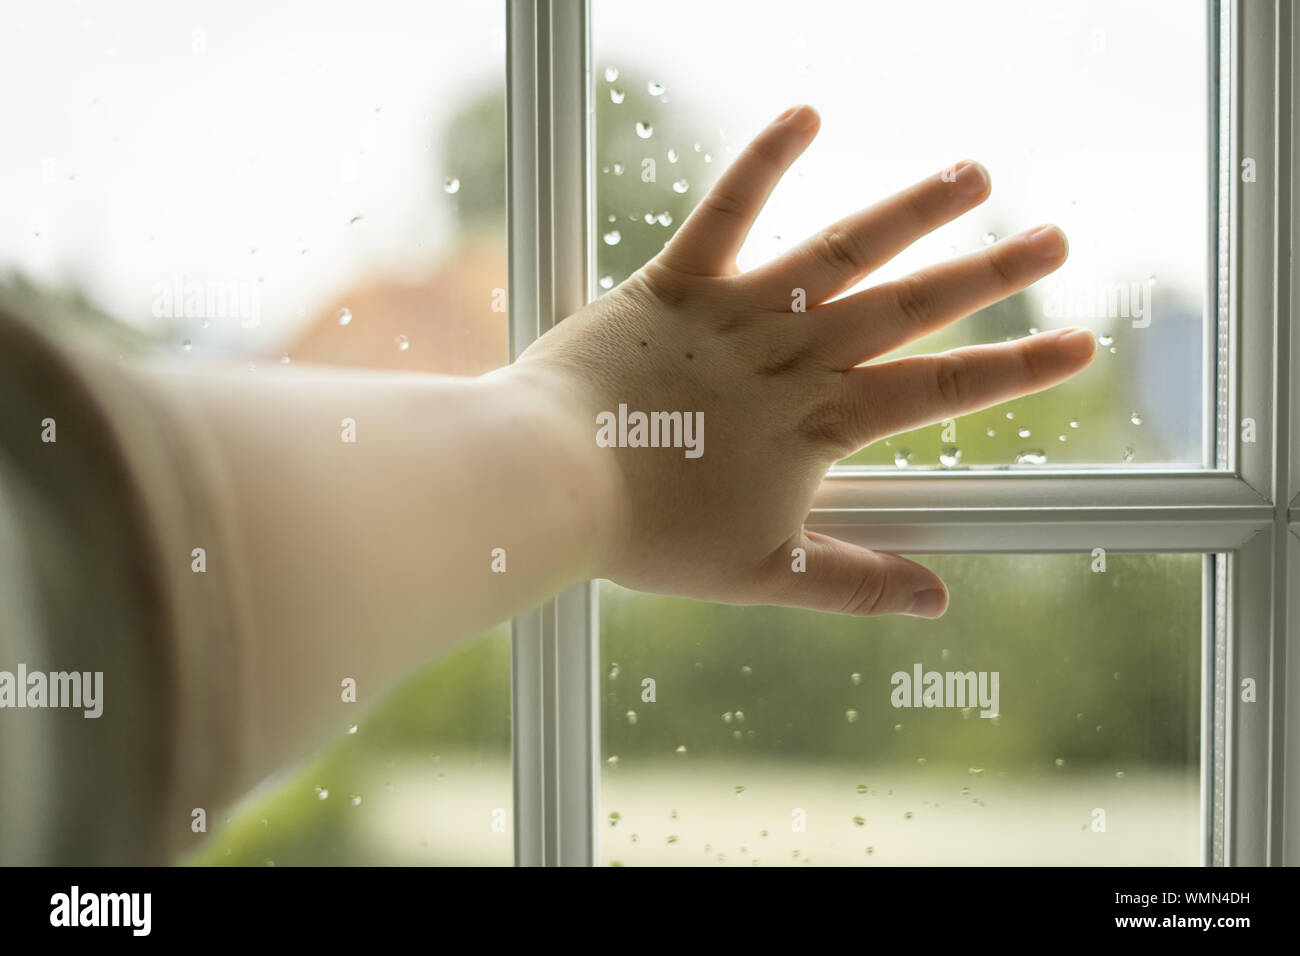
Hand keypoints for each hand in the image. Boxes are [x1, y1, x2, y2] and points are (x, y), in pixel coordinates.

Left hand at [515, 105, 1093, 617]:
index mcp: (820, 424)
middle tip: (1056, 237)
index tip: (1080, 344)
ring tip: (972, 174)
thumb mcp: (761, 574)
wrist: (554, 481)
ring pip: (840, 251)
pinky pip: (725, 211)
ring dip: (910, 210)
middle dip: (990, 275)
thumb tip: (936, 602)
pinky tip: (807, 112)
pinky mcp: (676, 281)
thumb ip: (853, 583)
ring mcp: (737, 313)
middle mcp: (792, 358)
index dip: (1016, 369)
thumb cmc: (650, 534)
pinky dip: (763, 160)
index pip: (941, 391)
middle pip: (910, 308)